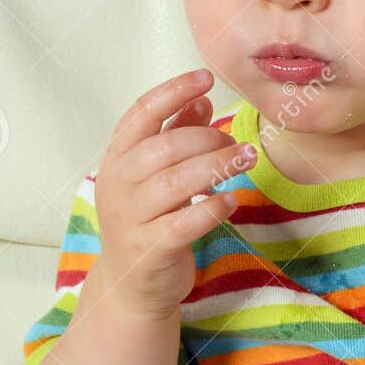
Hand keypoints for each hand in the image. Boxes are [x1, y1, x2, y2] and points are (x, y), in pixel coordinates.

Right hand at [93, 68, 254, 319]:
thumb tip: (202, 100)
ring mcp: (130, 218)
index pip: (141, 114)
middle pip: (164, 148)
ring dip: (217, 167)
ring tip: (247, 159)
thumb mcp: (156, 176)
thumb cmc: (147, 221)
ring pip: (175, 183)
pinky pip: (184, 224)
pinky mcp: (149, 249)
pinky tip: (233, 200)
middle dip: (206, 139)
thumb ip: (175, 136)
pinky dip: (211, 209)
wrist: (130, 285)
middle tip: (236, 143)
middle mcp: (118, 185)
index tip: (206, 78)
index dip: (173, 92)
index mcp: (117, 158)